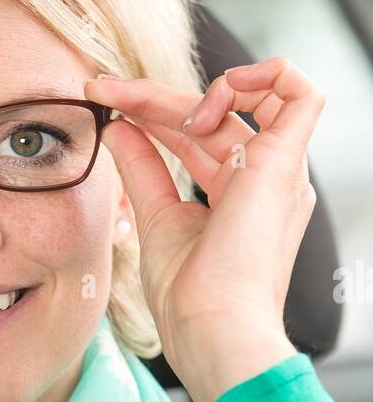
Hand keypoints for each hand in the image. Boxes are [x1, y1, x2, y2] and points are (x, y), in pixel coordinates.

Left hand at [85, 58, 324, 401]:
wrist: (211, 327)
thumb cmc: (189, 298)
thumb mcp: (157, 219)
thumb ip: (143, 170)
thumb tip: (118, 127)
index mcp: (238, 200)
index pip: (196, 139)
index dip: (150, 115)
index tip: (104, 102)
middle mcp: (264, 183)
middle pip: (212, 118)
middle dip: (151, 97)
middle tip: (101, 87)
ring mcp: (278, 171)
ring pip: (244, 99)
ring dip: (192, 88)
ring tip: (147, 104)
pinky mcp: (285, 162)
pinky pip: (299, 93)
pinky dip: (263, 74)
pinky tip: (216, 89)